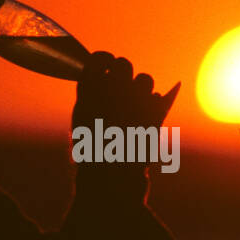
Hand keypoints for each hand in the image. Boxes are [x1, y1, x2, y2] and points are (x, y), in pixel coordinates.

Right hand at [72, 52, 177, 203]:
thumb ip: (90, 94)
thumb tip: (103, 72)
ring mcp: (135, 101)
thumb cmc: (92, 153)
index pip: (99, 58)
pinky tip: (145, 118)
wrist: (111, 180)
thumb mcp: (82, 122)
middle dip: (125, 71)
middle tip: (123, 84)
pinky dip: (153, 104)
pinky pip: (157, 97)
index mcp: (88, 92)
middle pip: (124, 64)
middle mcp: (112, 91)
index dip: (105, 59)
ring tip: (135, 105)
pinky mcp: (155, 113)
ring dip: (141, 87)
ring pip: (144, 79)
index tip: (108, 65)